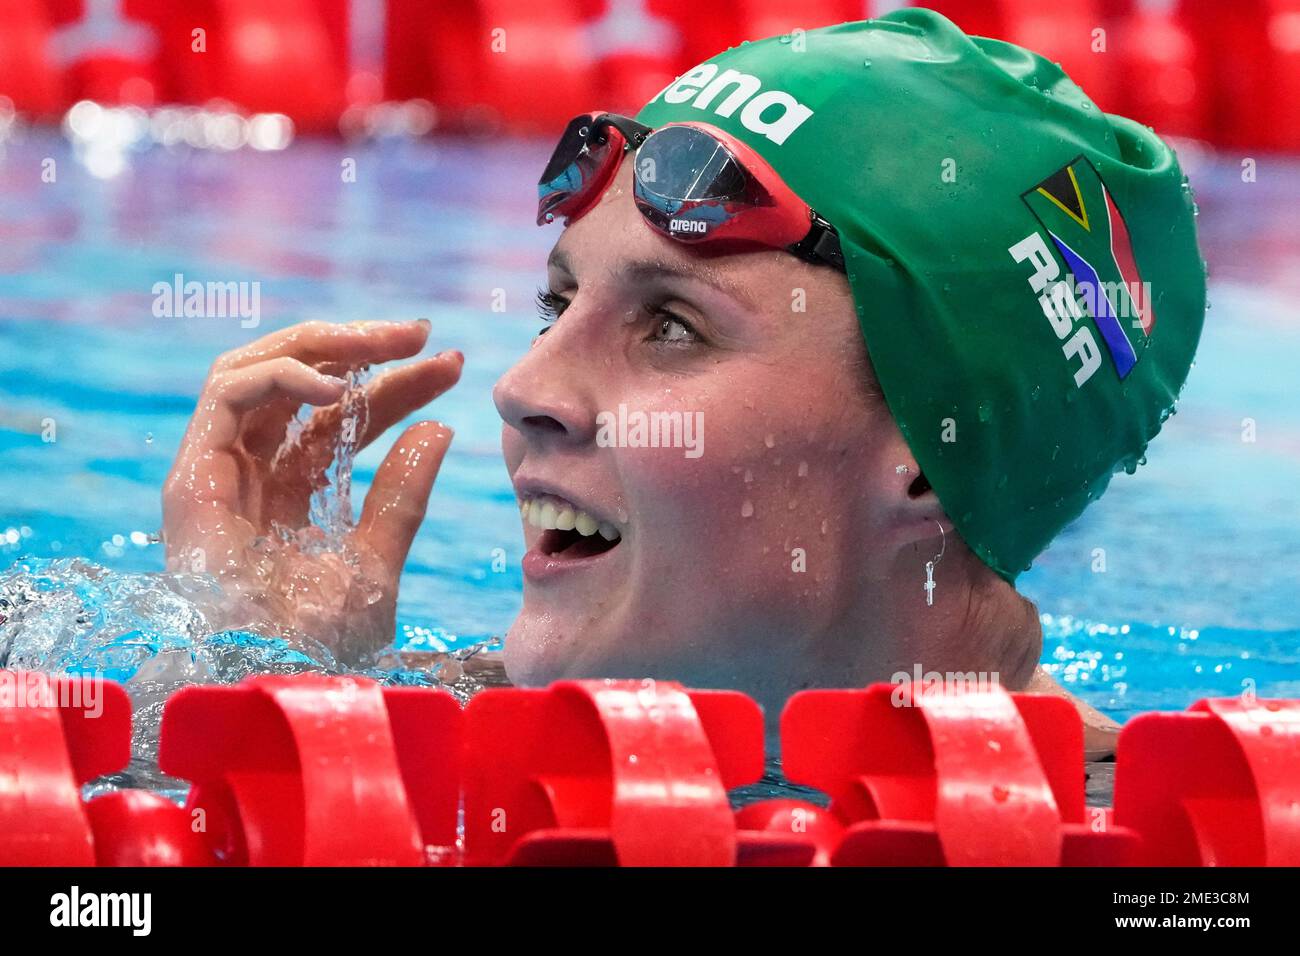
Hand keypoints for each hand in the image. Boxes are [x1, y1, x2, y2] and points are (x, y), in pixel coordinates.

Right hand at [162, 319, 462, 661]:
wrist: (279, 686)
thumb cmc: (324, 644)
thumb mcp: (380, 558)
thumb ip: (403, 493)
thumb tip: (441, 428)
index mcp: (291, 497)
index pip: (342, 420)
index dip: (395, 386)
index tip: (451, 365)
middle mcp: (250, 478)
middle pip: (302, 387)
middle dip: (360, 349)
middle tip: (423, 332)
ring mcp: (216, 475)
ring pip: (258, 372)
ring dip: (325, 346)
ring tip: (390, 342)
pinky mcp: (189, 477)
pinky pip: (230, 395)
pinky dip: (285, 377)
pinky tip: (343, 386)